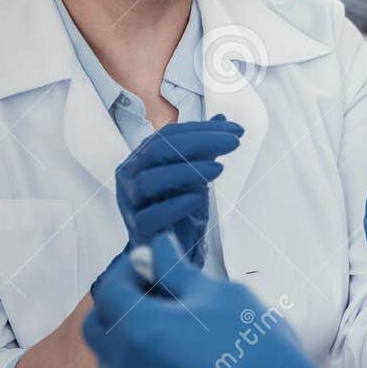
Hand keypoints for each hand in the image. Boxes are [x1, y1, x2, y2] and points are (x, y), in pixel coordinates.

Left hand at [81, 234, 323, 367]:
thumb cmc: (254, 350)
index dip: (129, 272)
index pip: (110, 289)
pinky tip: (183, 367)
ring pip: (113, 361)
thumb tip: (157, 249)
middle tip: (157, 298)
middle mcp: (125, 366)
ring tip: (174, 334)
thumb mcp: (220, 296)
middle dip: (119, 307)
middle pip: (98, 328)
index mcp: (138, 327)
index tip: (152, 267)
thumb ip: (177, 271)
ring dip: (131, 342)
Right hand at [113, 116, 242, 268]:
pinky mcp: (138, 229)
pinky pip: (151, 216)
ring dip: (187, 171)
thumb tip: (222, 119)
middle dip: (199, 142)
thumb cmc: (178, 208)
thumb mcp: (195, 174)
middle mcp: (130, 175)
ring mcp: (131, 202)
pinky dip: (175, 205)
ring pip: (150, 181)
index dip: (203, 130)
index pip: (169, 135)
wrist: (168, 247)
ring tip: (219, 168)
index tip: (236, 130)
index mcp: (142, 158)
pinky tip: (198, 198)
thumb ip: (204, 147)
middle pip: (158, 151)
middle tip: (233, 142)